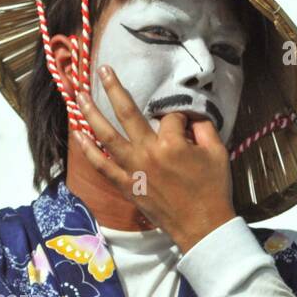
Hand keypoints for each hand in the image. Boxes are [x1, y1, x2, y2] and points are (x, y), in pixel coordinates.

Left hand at [72, 64, 235, 253]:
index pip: (169, 116)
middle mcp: (147, 152)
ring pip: (106, 135)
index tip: (186, 122)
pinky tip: (78, 133)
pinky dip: (88, 149)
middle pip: (127, 113)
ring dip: (91, 113)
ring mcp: (132, 169)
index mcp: (172, 143)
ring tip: (78, 95)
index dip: (179, 116)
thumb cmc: (213, 189)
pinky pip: (101, 165)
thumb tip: (189, 114)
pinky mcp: (125, 185)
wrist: (203, 226)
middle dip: (113, 89)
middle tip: (102, 70)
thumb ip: (204, 128)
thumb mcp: (218, 153)